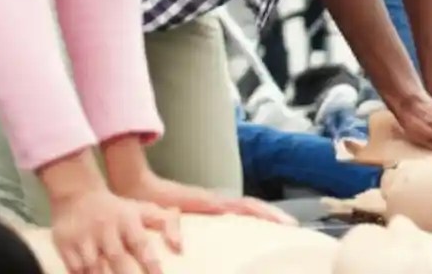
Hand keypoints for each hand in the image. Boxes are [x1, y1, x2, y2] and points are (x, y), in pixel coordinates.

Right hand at [49, 184, 177, 273]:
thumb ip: (167, 224)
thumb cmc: (118, 210)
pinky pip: (74, 269)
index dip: (150, 263)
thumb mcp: (143, 210)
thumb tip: (180, 248)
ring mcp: (84, 237)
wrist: (77, 194)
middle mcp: (106, 228)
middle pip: (116, 257)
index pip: (141, 244)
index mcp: (127, 220)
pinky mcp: (65, 245)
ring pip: (93, 266)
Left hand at [113, 169, 292, 225]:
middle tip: (293, 226)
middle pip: (252, 205)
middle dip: (273, 214)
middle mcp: (217, 201)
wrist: (138, 187)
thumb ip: (171, 225)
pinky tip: (254, 229)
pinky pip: (235, 211)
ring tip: (282, 227)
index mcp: (211, 202)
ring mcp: (213, 203)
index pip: (246, 205)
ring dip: (264, 216)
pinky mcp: (208, 207)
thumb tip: (180, 244)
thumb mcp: (160, 214)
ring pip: (246, 207)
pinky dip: (249, 216)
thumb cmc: (151, 201)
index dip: (266, 214)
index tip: (286, 223)